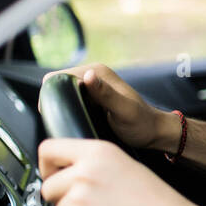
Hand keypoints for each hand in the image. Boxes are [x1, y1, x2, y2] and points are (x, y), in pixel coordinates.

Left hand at [38, 138, 205, 205]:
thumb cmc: (160, 204)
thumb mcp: (128, 167)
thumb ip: (96, 166)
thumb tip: (70, 174)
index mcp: (98, 153)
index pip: (49, 149)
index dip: (48, 166)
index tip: (54, 176)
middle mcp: (86, 173)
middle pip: (49, 187)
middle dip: (63, 201)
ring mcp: (81, 200)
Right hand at [40, 62, 169, 150]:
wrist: (153, 133)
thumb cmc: (142, 124)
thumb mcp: (124, 111)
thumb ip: (106, 94)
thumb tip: (88, 76)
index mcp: (97, 72)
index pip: (59, 76)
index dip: (52, 94)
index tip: (58, 113)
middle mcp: (93, 75)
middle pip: (57, 85)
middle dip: (56, 102)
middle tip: (65, 121)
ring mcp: (91, 86)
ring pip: (62, 94)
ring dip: (62, 107)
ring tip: (70, 122)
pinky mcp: (91, 98)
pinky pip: (70, 100)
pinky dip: (68, 110)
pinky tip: (75, 121)